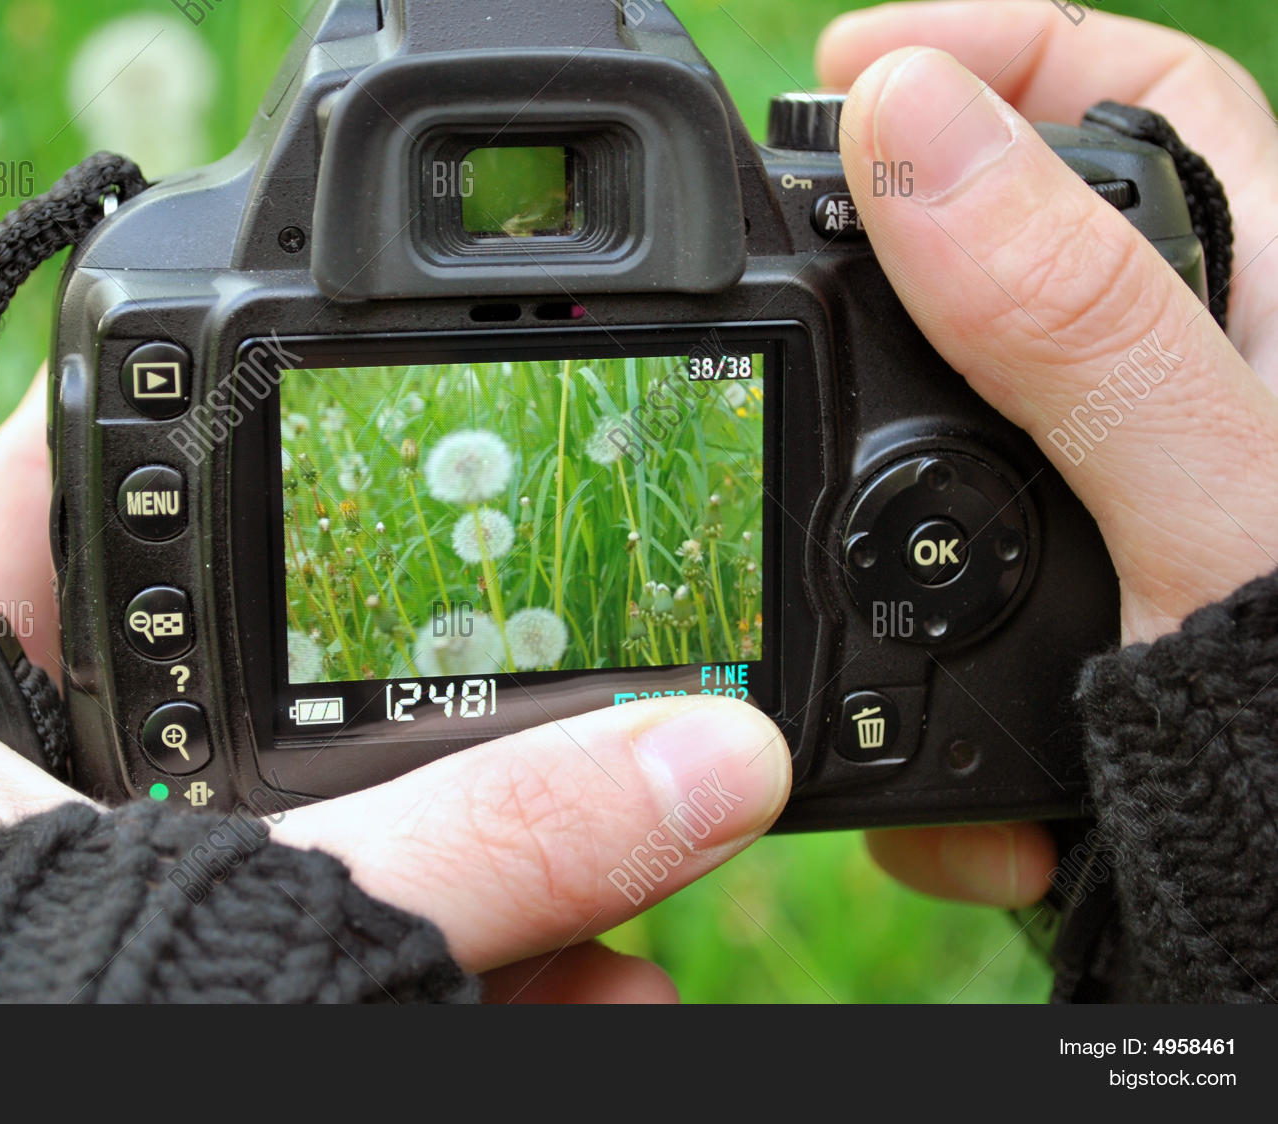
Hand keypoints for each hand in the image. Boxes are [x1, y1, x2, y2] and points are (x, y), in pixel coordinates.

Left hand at [0, 369, 790, 1001]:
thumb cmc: (17, 1048)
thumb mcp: (261, 920)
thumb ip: (476, 839)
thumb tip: (706, 758)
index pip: (72, 495)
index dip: (185, 407)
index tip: (320, 356)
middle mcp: (68, 803)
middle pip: (264, 658)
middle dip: (431, 668)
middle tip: (553, 627)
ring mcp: (164, 899)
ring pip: (355, 824)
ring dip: (503, 840)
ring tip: (631, 826)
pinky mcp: (247, 985)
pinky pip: (389, 942)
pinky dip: (504, 961)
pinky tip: (612, 984)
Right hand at [819, 0, 1277, 905]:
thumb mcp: (1204, 501)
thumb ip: (1064, 319)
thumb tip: (906, 121)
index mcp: (1257, 313)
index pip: (1132, 96)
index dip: (989, 48)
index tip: (843, 68)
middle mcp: (1181, 400)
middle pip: (1002, 274)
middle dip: (882, 315)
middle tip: (778, 330)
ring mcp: (1110, 521)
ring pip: (936, 469)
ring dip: (875, 557)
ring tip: (846, 614)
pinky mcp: (1058, 626)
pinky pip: (935, 622)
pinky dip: (914, 704)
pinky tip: (961, 788)